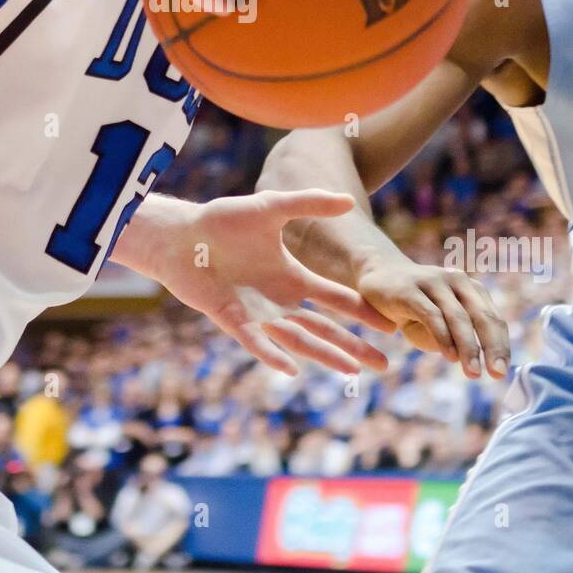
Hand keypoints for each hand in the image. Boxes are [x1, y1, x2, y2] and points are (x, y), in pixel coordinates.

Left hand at [119, 190, 394, 376]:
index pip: (336, 298)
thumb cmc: (223, 221)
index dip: (362, 312)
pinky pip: (257, 342)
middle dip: (353, 346)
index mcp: (292, 277)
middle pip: (324, 328)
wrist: (181, 234)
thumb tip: (349, 201)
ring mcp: (258, 313)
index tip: (391, 325)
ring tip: (353, 371)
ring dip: (324, 354)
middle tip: (384, 364)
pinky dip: (273, 354)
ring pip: (298, 339)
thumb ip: (308, 204)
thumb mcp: (271, 207)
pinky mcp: (233, 320)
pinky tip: (292, 368)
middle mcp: (279, 300)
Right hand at [357, 258, 510, 379]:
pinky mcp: (411, 289)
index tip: (502, 373)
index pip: (493, 319)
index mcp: (470, 289)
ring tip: (473, 373)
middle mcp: (457, 280)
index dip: (501, 346)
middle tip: (497, 374)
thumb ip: (455, 337)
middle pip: (482, 316)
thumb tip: (472, 359)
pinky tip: (450, 356)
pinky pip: (432, 315)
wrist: (378, 274)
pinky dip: (444, 337)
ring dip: (468, 347)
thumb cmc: (413, 305)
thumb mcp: (438, 322)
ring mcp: (434, 282)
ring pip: (458, 317)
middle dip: (492, 347)